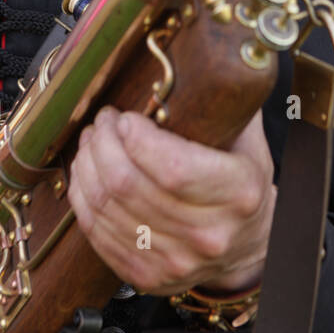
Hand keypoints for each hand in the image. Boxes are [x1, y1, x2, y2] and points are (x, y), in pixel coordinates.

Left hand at [68, 106, 275, 296]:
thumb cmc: (244, 186)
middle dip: (104, 143)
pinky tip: (87, 173)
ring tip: (93, 140)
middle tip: (104, 121)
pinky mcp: (147, 277)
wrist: (249, 247)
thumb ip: (228, 103)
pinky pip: (98, 233)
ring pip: (107, 207)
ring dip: (88, 165)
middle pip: (129, 185)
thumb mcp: (250, 142)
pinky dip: (83, 198)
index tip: (127, 118)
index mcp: (239, 194)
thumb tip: (210, 56)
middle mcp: (208, 234)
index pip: (174, 168)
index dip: (138, 139)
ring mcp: (176, 261)